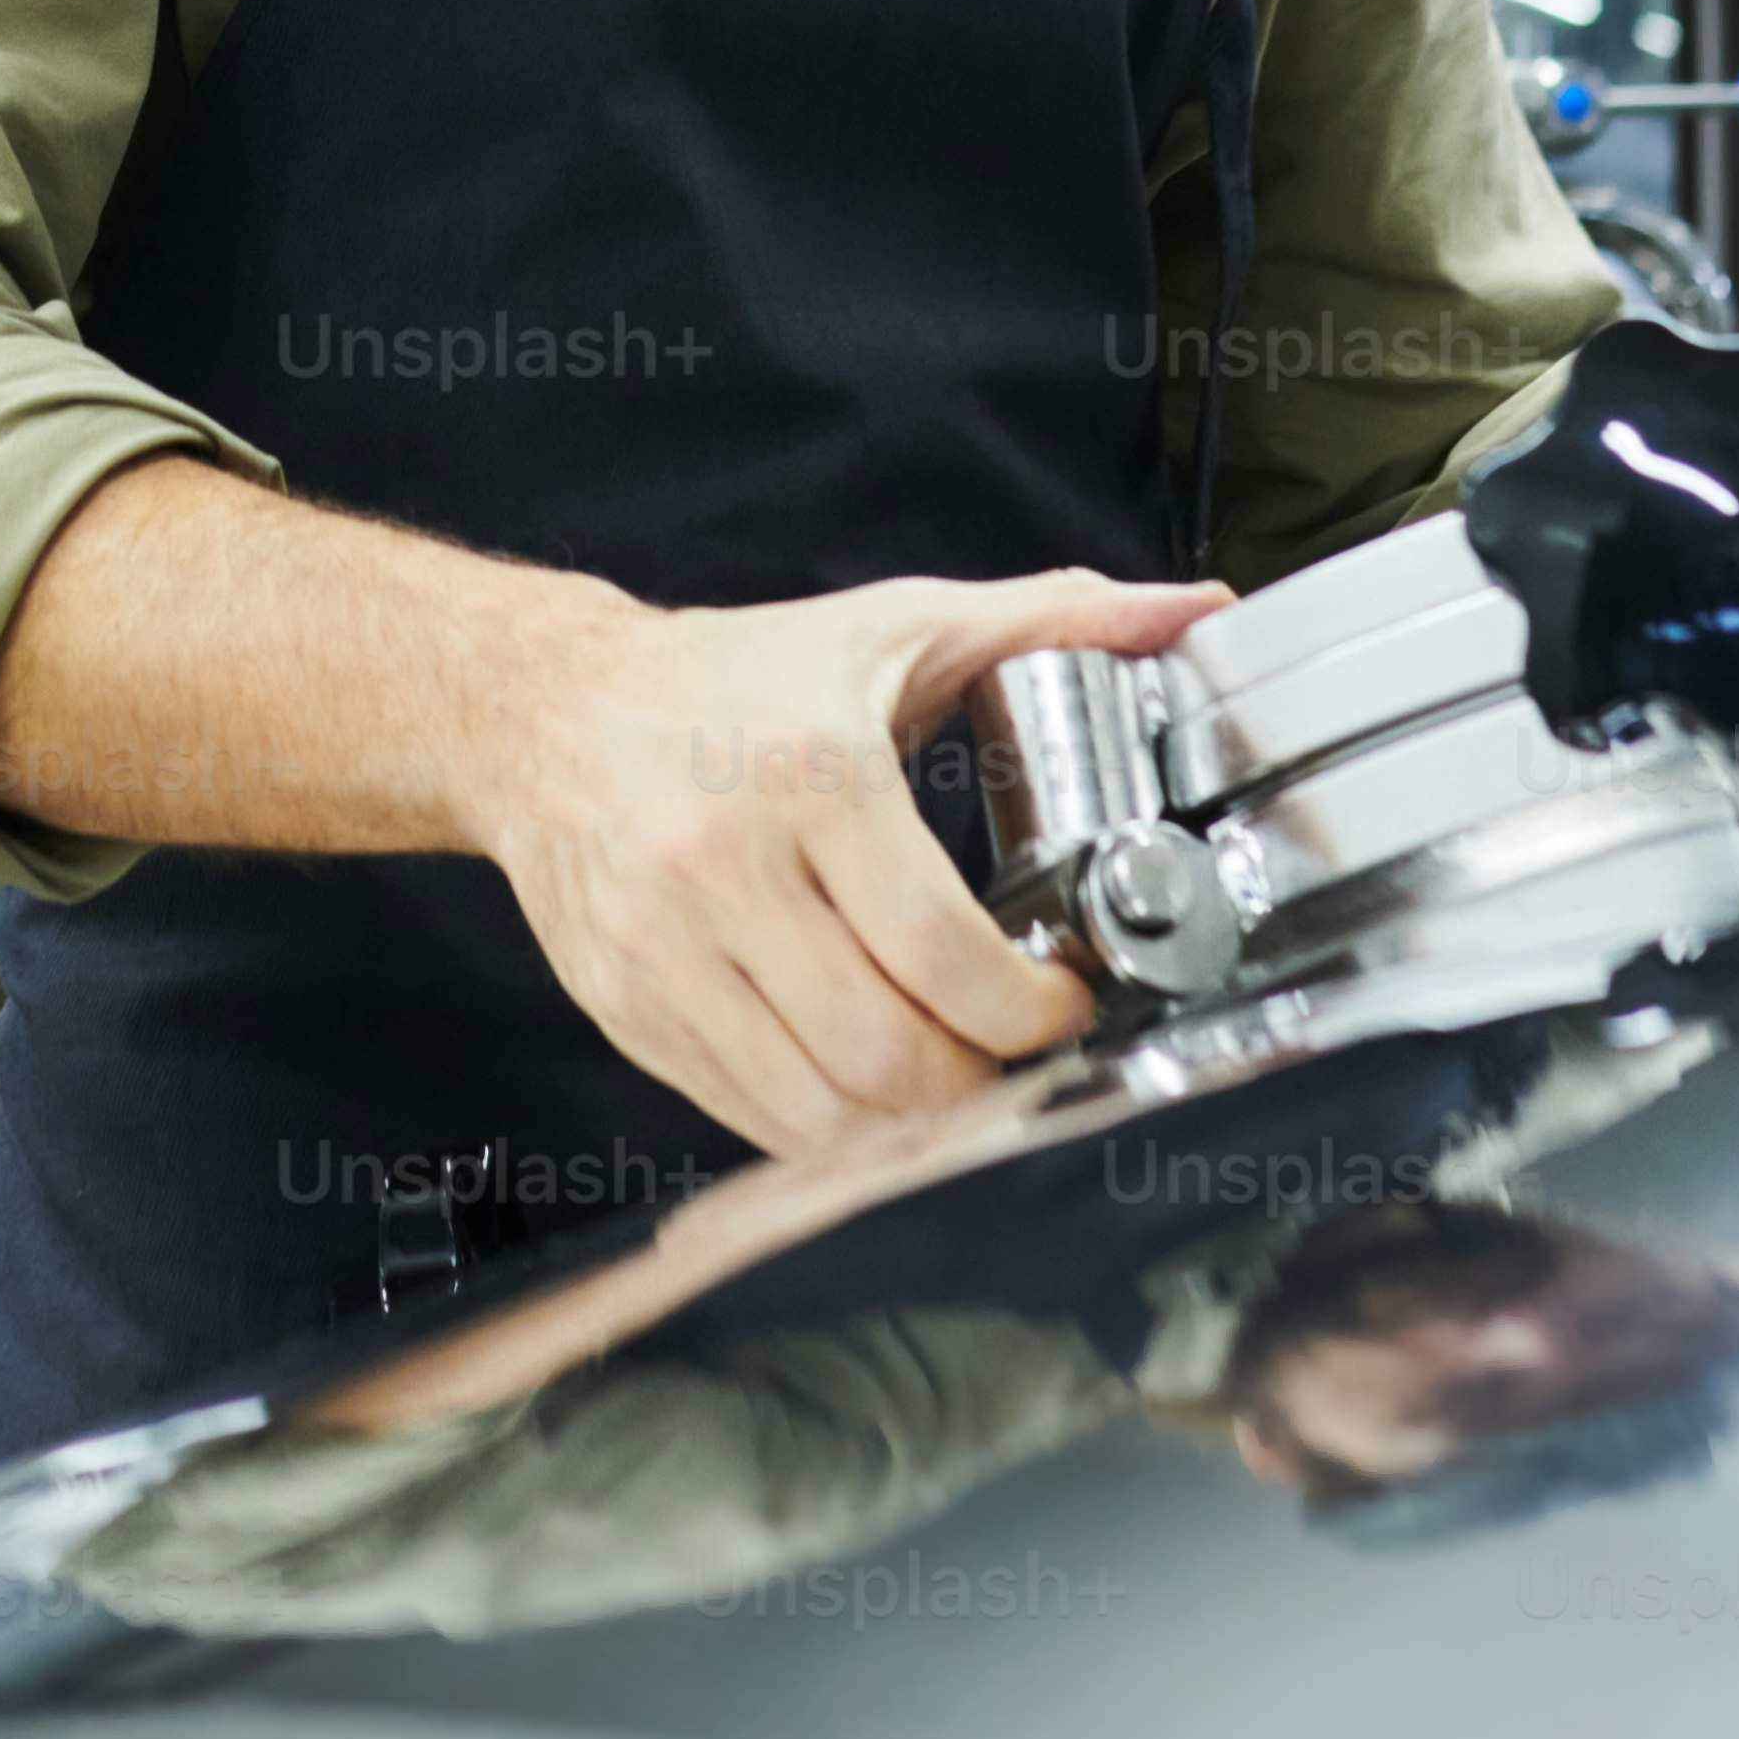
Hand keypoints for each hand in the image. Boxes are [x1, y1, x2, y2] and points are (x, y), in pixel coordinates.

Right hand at [471, 570, 1226, 1154]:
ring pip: (816, 1109)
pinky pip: (747, 1117)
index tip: (1060, 997)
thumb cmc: (735, 678)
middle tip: (1012, 1049)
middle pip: (882, 1053)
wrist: (545, 710)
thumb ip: (1054, 619)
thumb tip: (1193, 608)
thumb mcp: (895, 628)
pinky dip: (825, 1129)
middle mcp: (721, 868)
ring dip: (908, 1122)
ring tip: (948, 1073)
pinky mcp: (623, 1007)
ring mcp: (661, 950)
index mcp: (809, 777)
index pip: (938, 953)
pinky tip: (864, 1084)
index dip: (1026, 1010)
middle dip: (978, 1079)